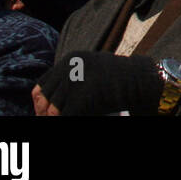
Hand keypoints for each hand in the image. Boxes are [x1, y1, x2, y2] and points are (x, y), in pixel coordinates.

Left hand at [34, 51, 160, 115]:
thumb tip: (52, 96)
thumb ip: (74, 73)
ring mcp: (75, 83)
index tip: (43, 112)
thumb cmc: (120, 76)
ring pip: (53, 110)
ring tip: (59, 120)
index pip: (42, 83)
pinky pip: (65, 116)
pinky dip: (64, 120)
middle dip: (44, 112)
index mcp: (70, 60)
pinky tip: (72, 119)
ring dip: (53, 118)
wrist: (140, 79)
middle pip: (45, 97)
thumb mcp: (94, 65)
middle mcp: (70, 68)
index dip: (40, 100)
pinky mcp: (82, 98)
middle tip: (47, 119)